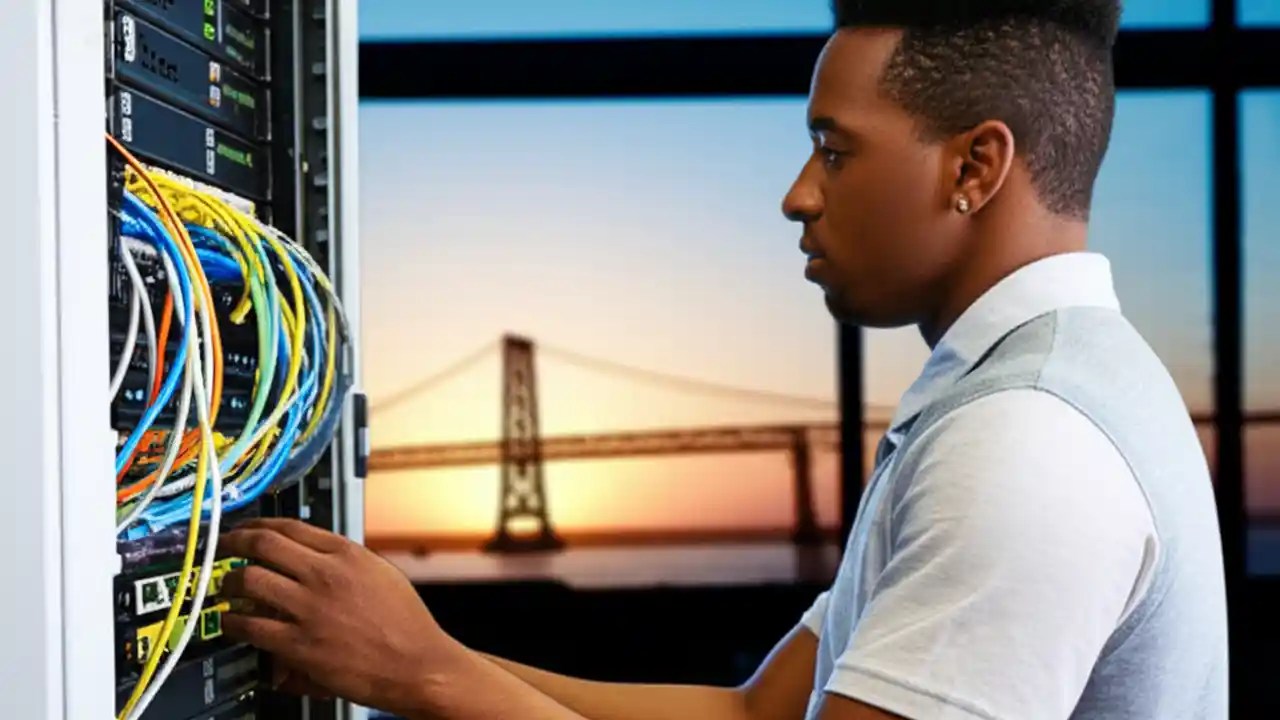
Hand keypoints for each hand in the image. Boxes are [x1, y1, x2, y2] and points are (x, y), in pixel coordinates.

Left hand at [217, 518, 463, 715]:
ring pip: (249, 580)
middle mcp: (325, 575)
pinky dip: (232, 622)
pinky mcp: (299, 644)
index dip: (259, 523)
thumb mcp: (381, 574)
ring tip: (225, 588)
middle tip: (223, 546)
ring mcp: (310, 609)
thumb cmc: (405, 624)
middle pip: (262, 545)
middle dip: (233, 542)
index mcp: (347, 555)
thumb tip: (313, 557)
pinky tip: (231, 623)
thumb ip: (345, 562)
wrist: (416, 664)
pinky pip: (250, 626)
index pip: (290, 527)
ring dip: (229, 582)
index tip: (248, 527)